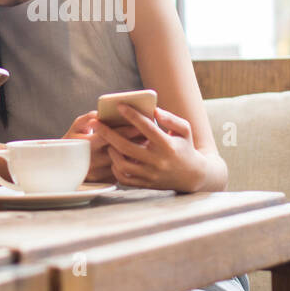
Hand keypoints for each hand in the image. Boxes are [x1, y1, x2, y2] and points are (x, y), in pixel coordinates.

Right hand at [62, 110, 141, 181]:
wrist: (64, 165)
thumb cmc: (73, 141)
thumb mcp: (77, 127)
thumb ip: (88, 118)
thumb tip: (101, 114)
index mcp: (86, 145)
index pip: (110, 136)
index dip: (126, 130)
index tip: (139, 124)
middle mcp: (92, 161)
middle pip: (119, 150)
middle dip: (135, 141)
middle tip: (149, 134)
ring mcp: (99, 173)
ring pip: (123, 162)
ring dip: (136, 153)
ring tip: (147, 144)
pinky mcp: (103, 181)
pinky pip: (122, 171)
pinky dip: (131, 164)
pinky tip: (139, 156)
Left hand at [90, 105, 206, 192]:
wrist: (193, 176)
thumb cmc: (185, 147)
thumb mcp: (184, 130)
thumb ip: (170, 118)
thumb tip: (154, 111)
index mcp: (167, 144)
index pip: (146, 127)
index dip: (131, 115)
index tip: (119, 106)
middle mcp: (157, 160)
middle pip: (126, 146)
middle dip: (108, 133)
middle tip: (96, 123)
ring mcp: (150, 174)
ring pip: (122, 163)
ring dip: (111, 151)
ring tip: (108, 142)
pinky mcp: (146, 184)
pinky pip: (124, 178)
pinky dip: (116, 168)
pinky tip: (115, 158)